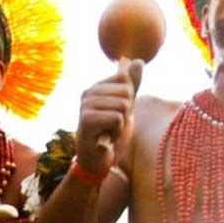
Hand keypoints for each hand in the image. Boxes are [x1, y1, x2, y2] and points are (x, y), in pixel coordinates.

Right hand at [75, 59, 143, 175]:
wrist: (96, 161)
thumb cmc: (110, 134)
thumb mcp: (125, 107)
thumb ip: (131, 85)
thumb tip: (138, 61)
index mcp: (96, 87)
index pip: (125, 79)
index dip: (129, 100)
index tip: (117, 114)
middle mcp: (88, 93)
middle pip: (126, 93)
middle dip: (126, 113)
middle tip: (113, 126)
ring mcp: (85, 106)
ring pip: (123, 106)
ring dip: (121, 124)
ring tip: (109, 132)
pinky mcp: (86, 120)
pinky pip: (117, 119)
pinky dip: (117, 132)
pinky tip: (106, 138)